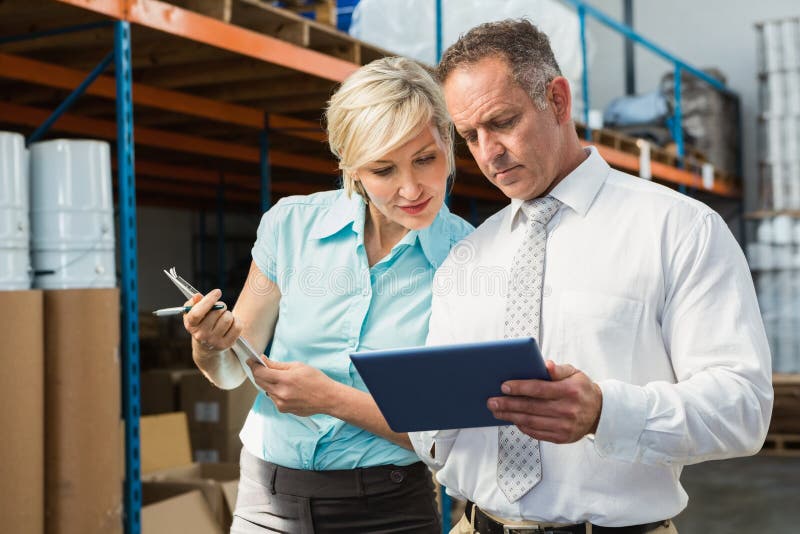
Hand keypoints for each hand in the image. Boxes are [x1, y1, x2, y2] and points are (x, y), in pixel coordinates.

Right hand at [183, 289, 240, 353]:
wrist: (206, 346)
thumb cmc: (201, 324)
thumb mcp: (192, 314)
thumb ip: (193, 303)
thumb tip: (198, 296)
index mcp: (191, 325)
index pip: (198, 313)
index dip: (209, 300)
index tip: (217, 292)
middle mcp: (201, 335)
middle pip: (217, 312)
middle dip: (221, 305)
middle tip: (220, 307)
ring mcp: (214, 341)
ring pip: (228, 318)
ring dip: (228, 313)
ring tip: (224, 316)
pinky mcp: (227, 344)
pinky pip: (237, 326)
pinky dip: (236, 321)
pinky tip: (231, 322)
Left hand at [246, 357, 340, 416]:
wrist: (327, 398)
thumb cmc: (316, 380)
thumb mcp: (297, 366)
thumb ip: (277, 365)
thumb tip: (262, 360)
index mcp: (285, 379)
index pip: (261, 372)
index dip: (253, 365)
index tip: (251, 360)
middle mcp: (281, 393)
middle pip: (259, 381)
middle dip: (258, 373)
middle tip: (261, 366)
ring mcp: (281, 403)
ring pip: (266, 390)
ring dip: (268, 383)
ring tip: (281, 379)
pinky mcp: (283, 409)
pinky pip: (273, 398)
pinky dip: (276, 392)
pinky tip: (288, 389)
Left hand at [487, 360, 602, 443]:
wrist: (600, 413)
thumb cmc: (582, 389)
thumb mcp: (575, 373)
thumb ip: (558, 369)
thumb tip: (546, 365)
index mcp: (569, 391)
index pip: (539, 389)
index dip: (520, 388)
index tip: (503, 386)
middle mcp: (567, 410)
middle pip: (531, 407)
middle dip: (508, 404)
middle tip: (492, 401)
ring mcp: (564, 426)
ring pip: (531, 421)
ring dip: (510, 416)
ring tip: (496, 411)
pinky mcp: (561, 438)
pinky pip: (536, 433)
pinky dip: (522, 426)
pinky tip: (512, 419)